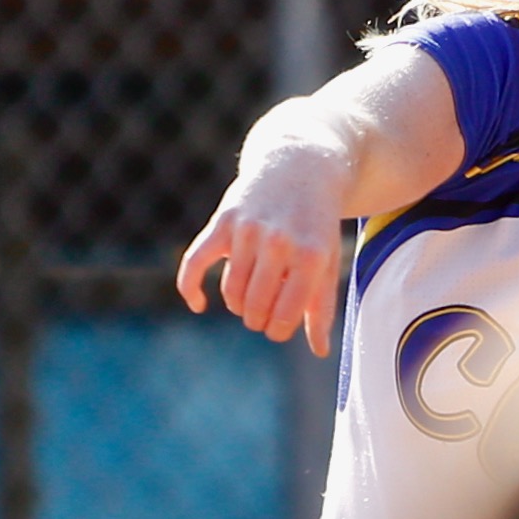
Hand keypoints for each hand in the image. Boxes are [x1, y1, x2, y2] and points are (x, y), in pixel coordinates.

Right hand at [177, 145, 344, 356]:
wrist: (299, 166)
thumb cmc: (315, 224)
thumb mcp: (328, 260)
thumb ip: (322, 306)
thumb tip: (319, 352)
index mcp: (311, 256)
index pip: (284, 316)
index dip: (278, 330)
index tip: (279, 326)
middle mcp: (279, 243)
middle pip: (255, 308)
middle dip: (257, 319)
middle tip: (263, 312)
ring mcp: (248, 231)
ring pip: (230, 292)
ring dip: (237, 305)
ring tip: (249, 299)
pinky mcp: (223, 222)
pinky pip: (195, 263)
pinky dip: (190, 289)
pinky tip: (198, 304)